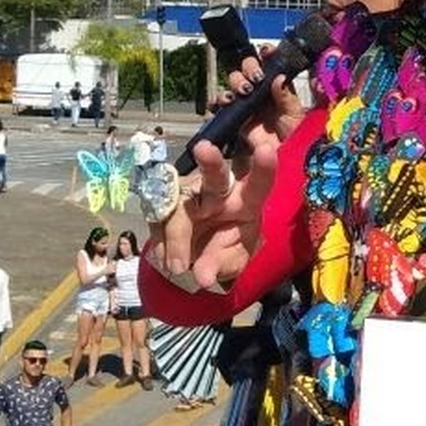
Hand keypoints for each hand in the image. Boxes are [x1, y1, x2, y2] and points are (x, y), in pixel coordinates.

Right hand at [148, 73, 303, 289]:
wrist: (194, 254)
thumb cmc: (224, 250)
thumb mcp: (230, 261)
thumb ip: (219, 265)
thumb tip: (201, 277)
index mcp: (245, 202)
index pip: (258, 184)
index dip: (264, 168)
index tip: (266, 149)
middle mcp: (218, 192)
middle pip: (215, 175)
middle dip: (210, 162)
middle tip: (203, 148)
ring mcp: (189, 194)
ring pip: (180, 206)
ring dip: (177, 238)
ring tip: (177, 267)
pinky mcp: (164, 201)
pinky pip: (158, 220)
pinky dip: (161, 245)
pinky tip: (166, 259)